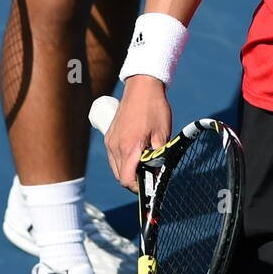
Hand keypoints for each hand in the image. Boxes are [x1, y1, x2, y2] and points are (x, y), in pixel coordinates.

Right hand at [104, 77, 172, 191]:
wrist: (142, 85)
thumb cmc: (155, 109)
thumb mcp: (163, 135)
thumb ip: (159, 158)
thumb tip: (158, 175)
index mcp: (129, 148)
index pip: (127, 180)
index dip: (138, 188)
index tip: (150, 186)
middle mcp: (116, 146)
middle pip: (121, 176)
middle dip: (134, 180)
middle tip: (150, 175)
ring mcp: (110, 141)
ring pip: (116, 168)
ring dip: (128, 171)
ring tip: (144, 164)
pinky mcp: (109, 136)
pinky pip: (113, 157)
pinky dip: (122, 161)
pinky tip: (135, 154)